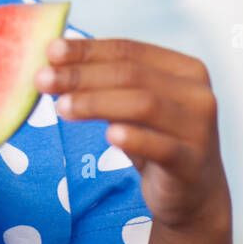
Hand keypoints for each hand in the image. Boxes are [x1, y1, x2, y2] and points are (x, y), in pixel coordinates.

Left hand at [35, 37, 230, 233]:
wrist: (194, 194)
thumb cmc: (156, 137)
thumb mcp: (132, 104)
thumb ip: (105, 80)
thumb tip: (54, 54)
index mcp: (184, 68)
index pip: (128, 49)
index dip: (87, 49)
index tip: (49, 51)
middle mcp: (198, 94)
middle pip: (131, 75)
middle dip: (81, 75)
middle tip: (42, 79)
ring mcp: (199, 129)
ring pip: (143, 104)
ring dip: (96, 103)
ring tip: (60, 108)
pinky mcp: (194, 163)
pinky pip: (161, 146)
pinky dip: (134, 138)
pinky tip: (108, 136)